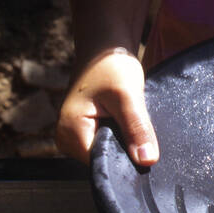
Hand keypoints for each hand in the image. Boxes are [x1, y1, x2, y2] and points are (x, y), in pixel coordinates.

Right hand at [56, 50, 159, 167]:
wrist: (104, 48)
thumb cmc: (111, 66)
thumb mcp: (128, 95)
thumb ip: (137, 128)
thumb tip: (147, 161)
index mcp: (70, 133)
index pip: (101, 163)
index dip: (125, 160)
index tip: (146, 150)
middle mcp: (66, 139)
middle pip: (103, 160)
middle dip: (126, 151)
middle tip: (143, 133)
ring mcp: (74, 136)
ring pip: (107, 152)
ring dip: (124, 143)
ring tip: (135, 125)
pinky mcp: (84, 132)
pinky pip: (106, 143)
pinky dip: (120, 136)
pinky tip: (129, 124)